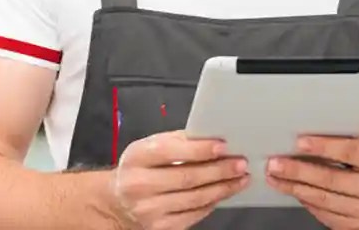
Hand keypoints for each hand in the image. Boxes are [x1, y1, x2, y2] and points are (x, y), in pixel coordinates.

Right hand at [112, 130, 249, 229]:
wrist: (118, 201)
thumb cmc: (139, 169)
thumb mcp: (148, 148)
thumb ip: (176, 141)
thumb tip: (211, 138)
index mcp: (137, 157)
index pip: (170, 151)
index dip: (199, 149)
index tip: (223, 146)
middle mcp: (140, 185)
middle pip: (188, 177)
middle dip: (219, 170)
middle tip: (239, 164)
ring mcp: (150, 209)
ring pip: (196, 198)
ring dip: (223, 188)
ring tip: (239, 178)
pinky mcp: (161, 227)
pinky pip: (195, 214)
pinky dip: (212, 203)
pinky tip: (222, 193)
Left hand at [265, 102, 358, 228]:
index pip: (350, 152)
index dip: (323, 147)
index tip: (300, 142)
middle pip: (331, 179)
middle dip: (299, 171)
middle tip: (275, 163)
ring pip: (324, 199)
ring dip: (295, 187)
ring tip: (274, 176)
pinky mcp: (354, 226)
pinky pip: (324, 214)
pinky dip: (305, 202)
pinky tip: (292, 190)